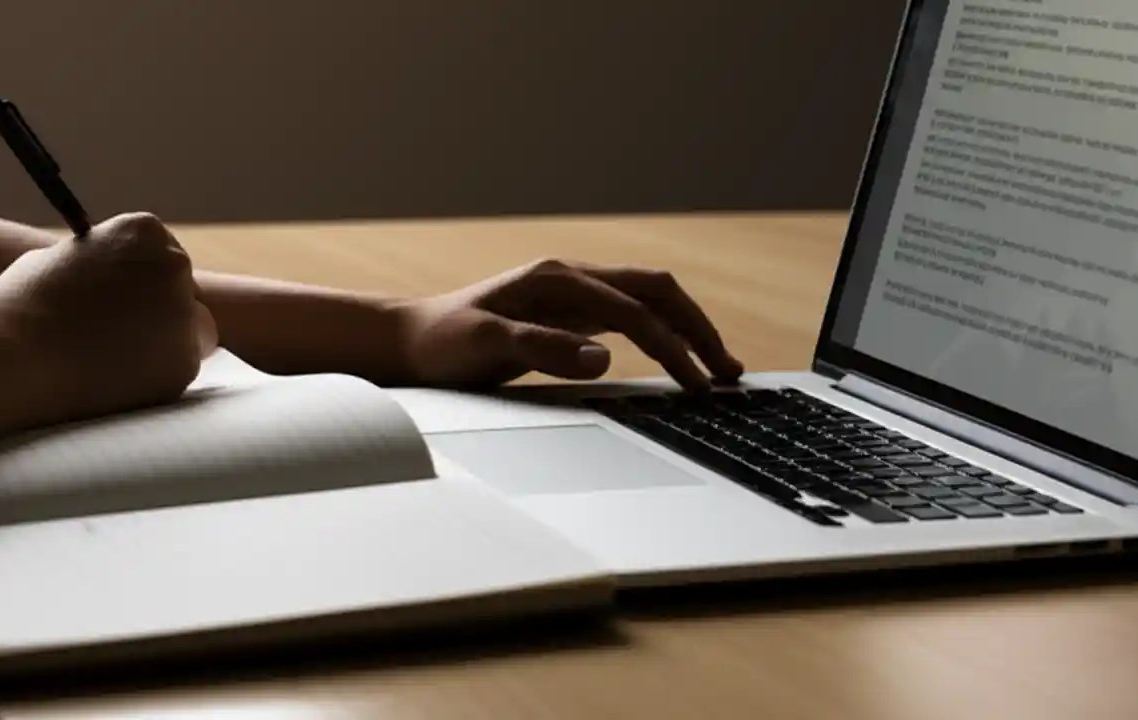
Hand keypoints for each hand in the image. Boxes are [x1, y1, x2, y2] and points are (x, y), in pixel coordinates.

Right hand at [0, 212, 216, 419]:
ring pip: (193, 333)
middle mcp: (175, 266)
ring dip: (164, 344)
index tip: (124, 300)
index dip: (144, 281)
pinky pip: (180, 369)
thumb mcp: (62, 259)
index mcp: (146, 231)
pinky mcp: (184, 361)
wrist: (11, 354)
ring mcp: (183, 314)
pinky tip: (115, 378)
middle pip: (186, 292)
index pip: (164, 257)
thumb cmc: (21, 304)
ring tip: (110, 358)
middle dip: (163, 311)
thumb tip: (117, 276)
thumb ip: (103, 264)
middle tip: (123, 335)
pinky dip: (156, 376)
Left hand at [395, 259, 742, 389]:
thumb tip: (603, 358)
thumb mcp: (484, 346)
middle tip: (730, 374)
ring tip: (719, 369)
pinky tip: (676, 361)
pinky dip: (661, 337)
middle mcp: (571, 279)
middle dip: (698, 330)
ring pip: (648, 302)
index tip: (701, 383)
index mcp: (557, 279)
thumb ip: (541, 348)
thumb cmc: (441, 343)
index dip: (674, 346)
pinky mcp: (568, 314)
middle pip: (656, 292)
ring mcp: (571, 295)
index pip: (635, 311)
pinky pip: (629, 319)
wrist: (408, 341)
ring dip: (686, 331)